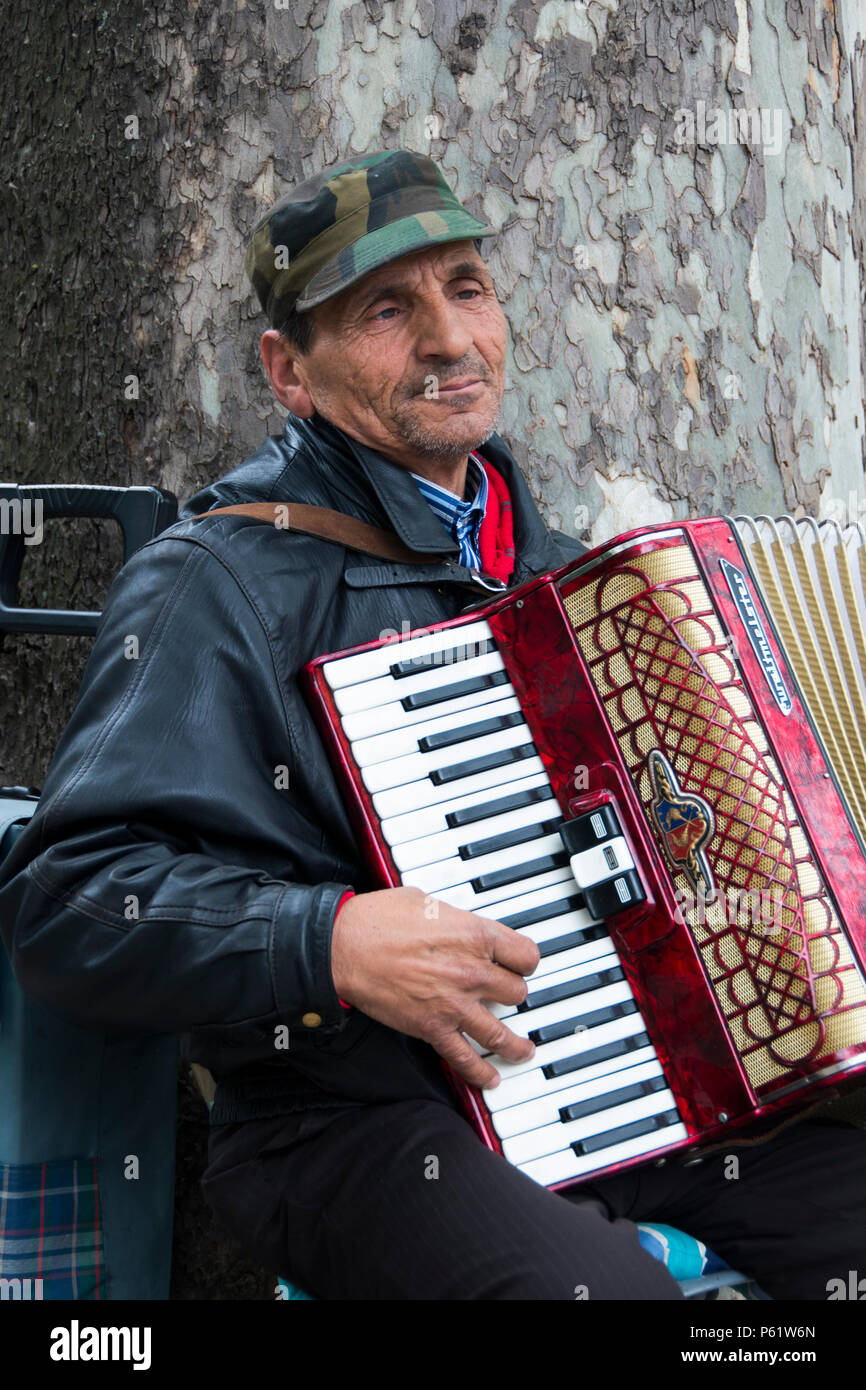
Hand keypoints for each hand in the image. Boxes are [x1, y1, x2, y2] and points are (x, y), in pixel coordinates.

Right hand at [330, 886, 540, 1088]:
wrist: (344, 948)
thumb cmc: (377, 920)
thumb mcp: (427, 902)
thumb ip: (453, 919)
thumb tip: (458, 925)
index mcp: (475, 935)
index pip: (526, 956)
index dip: (524, 961)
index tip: (520, 965)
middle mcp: (472, 971)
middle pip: (517, 992)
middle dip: (512, 993)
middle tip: (506, 996)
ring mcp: (455, 1004)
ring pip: (501, 1033)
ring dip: (516, 1045)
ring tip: (523, 1050)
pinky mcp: (433, 1028)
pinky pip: (465, 1059)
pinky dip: (480, 1073)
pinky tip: (490, 1078)